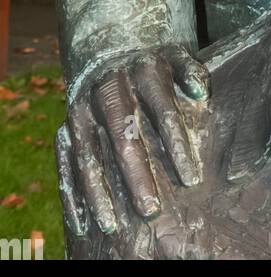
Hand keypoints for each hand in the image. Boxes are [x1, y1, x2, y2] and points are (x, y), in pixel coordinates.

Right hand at [56, 44, 208, 236]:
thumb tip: (201, 91)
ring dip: (98, 192)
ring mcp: (82, 110)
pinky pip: (64, 163)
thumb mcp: (176, 55)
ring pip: (88, 154)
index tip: (192, 180)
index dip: (177, 145)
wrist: (108, 50)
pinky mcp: (64, 127)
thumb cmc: (153, 65)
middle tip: (151, 210)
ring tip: (112, 226)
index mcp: (142, 72)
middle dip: (136, 174)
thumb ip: (192, 71)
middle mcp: (109, 90)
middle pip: (122, 136)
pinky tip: (83, 223)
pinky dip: (71, 193)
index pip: (163, 111)